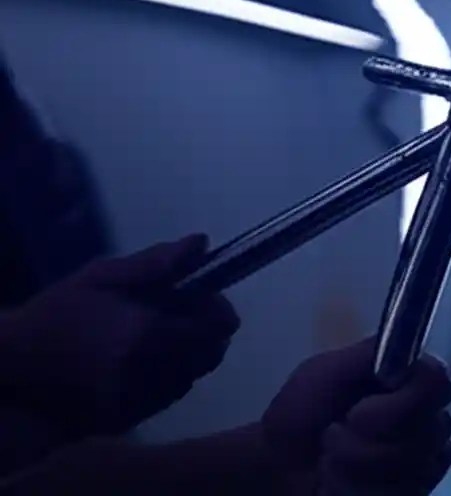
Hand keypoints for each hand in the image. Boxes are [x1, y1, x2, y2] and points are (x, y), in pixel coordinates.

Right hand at [0, 234, 238, 435]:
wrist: (11, 365)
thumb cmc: (57, 312)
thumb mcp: (102, 276)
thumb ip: (156, 263)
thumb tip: (201, 243)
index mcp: (147, 334)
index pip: (217, 327)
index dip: (216, 309)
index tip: (198, 296)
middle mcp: (149, 373)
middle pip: (211, 354)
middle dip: (203, 332)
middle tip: (175, 315)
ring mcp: (138, 401)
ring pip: (192, 376)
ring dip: (186, 355)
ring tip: (151, 337)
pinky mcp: (126, 419)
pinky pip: (166, 396)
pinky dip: (165, 377)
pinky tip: (136, 360)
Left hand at [261, 338, 450, 494]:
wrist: (281, 465)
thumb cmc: (301, 414)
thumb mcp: (325, 372)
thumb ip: (368, 355)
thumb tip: (405, 345)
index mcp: (411, 382)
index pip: (438, 384)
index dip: (402, 403)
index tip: (357, 413)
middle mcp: (428, 418)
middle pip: (430, 431)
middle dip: (367, 442)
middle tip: (332, 438)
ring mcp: (425, 461)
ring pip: (415, 468)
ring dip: (357, 468)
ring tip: (330, 463)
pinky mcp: (415, 492)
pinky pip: (405, 493)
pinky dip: (360, 491)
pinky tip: (341, 484)